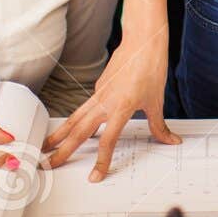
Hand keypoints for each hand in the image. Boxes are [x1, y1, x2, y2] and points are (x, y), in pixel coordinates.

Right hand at [42, 26, 178, 180]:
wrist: (144, 40)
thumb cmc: (151, 66)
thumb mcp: (157, 100)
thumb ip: (159, 125)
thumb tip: (170, 140)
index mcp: (121, 107)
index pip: (107, 141)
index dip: (101, 161)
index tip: (95, 176)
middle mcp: (105, 101)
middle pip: (79, 131)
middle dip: (63, 150)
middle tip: (49, 164)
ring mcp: (99, 93)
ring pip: (75, 117)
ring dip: (60, 134)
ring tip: (46, 146)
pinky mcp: (99, 86)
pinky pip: (85, 106)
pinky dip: (75, 119)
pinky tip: (74, 126)